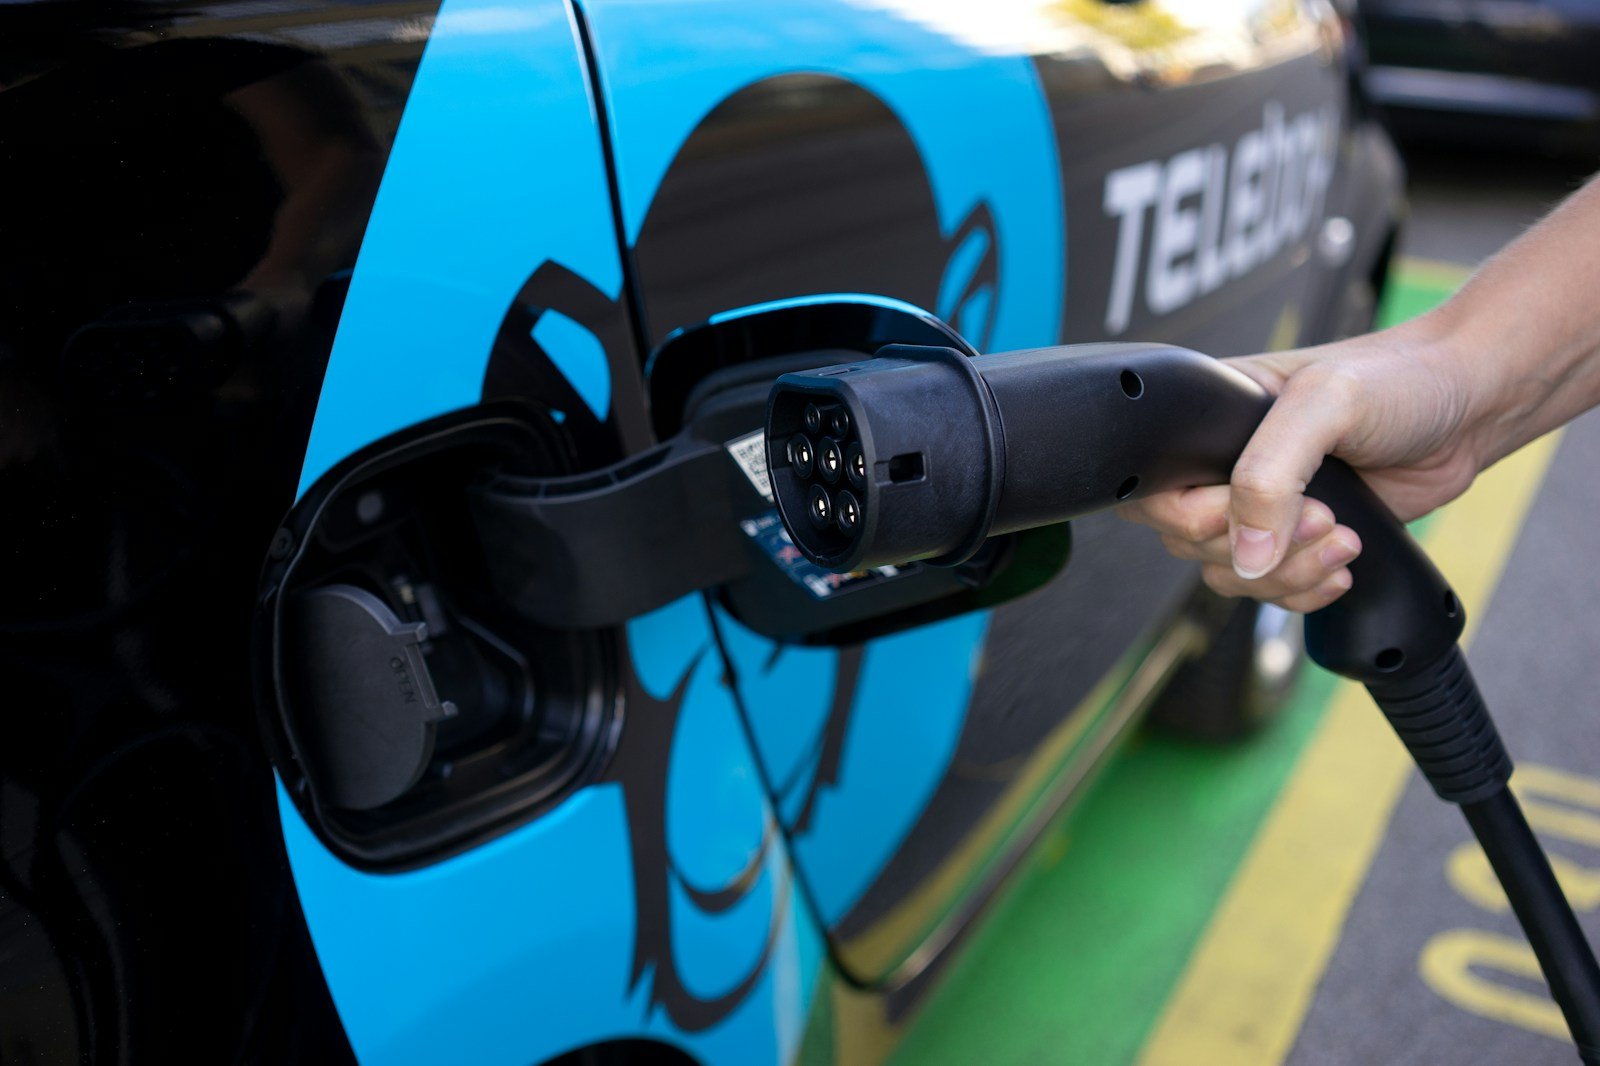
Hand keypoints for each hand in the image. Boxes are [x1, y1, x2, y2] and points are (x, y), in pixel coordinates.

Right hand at [1117, 320, 1486, 610]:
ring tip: (1343, 538)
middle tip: (1322, 515)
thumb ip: (1270, 476)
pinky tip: (1342, 564)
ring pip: (1230, 575)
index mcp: (1208, 419)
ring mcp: (1261, 507)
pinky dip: (1304, 591)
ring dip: (1288, 573)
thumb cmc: (1399, 379)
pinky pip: (1269, 590)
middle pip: (1188, 542)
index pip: (1154, 488)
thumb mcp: (1325, 404)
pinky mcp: (1298, 540)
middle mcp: (1224, 466)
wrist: (1470, 406)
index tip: (1247, 507)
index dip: (1191, 514)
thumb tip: (1245, 554)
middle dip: (1257, 546)